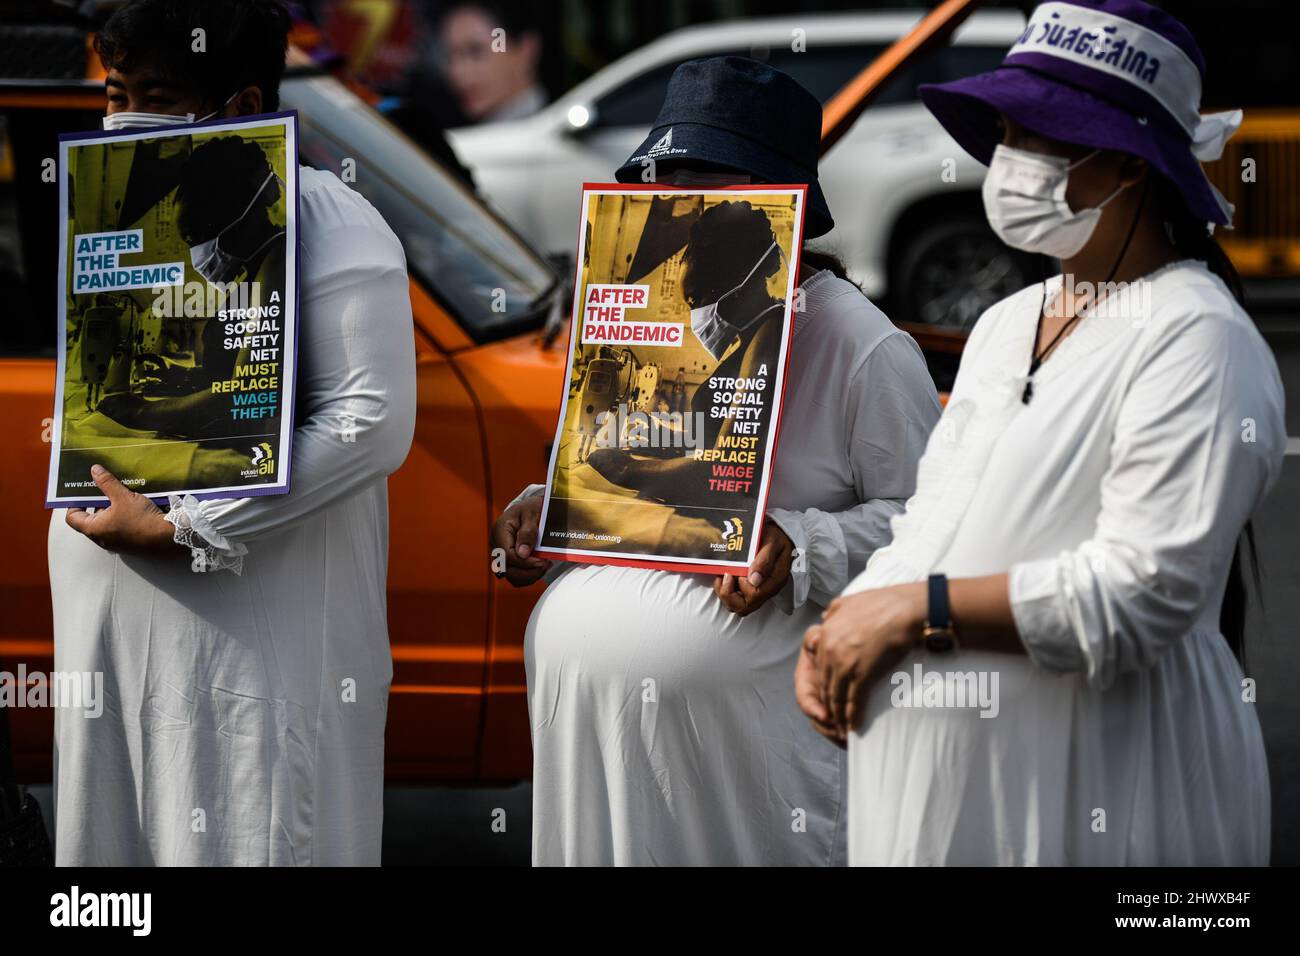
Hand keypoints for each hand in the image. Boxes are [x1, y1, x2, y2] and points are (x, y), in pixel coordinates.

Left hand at [65, 464, 180, 554]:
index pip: (72, 517)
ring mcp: (115, 544)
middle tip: (105, 492)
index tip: (83, 494)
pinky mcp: (128, 545)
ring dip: (110, 512)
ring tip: (121, 498)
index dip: (75, 504)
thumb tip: (95, 471)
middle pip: (90, 520)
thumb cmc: (141, 519)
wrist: (166, 538)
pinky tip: (132, 509)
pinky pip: (118, 530)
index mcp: (93, 529)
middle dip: (96, 505)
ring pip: (105, 525)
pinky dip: (120, 519)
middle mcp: (101, 539)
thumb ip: (107, 483)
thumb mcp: (123, 496)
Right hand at [490, 494, 550, 586]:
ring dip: (530, 575)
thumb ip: (527, 532)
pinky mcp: (509, 561)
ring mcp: (502, 555)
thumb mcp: (531, 514)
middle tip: (546, 564)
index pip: (506, 554)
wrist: (531, 508)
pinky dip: (529, 576)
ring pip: (512, 576)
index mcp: (499, 531)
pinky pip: (516, 576)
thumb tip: (522, 554)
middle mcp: (497, 545)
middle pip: (507, 569)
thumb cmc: (531, 508)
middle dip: (528, 571)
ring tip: (544, 565)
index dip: (525, 562)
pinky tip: (540, 567)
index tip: (542, 561)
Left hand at [714, 521, 793, 615]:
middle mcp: (767, 589)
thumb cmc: (777, 536)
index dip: (741, 585)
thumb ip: (764, 561)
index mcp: (775, 579)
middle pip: (744, 607)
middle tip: (726, 575)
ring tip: (723, 575)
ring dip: (725, 593)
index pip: (755, 595)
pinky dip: (725, 589)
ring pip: (738, 605)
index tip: (735, 570)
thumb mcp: (773, 542)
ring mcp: (759, 590)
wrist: (780, 534)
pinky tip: (724, 575)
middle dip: (728, 594)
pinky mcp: (751, 588)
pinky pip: (735, 599)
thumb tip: (754, 580)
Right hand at [794, 626, 843, 746]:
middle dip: (828, 728)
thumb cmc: (837, 638)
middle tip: (842, 734)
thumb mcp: (823, 634)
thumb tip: (814, 642)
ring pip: (828, 726)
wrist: (858, 640)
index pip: (804, 697)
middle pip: (817, 717)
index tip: (823, 716)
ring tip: (849, 740)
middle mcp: (816, 692)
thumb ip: (814, 637)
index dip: (812, 709)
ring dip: (836, 734)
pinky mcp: (843, 709)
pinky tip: (852, 740)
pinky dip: (845, 733)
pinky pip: (840, 725)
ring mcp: (828, 702)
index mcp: (807, 677)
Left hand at [797, 582, 925, 740]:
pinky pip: (852, 701)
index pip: (820, 667)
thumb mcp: (850, 600)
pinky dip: (852, 717)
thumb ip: (833, 611)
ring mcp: (844, 663)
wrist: (906, 609)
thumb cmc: (885, 602)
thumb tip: (825, 618)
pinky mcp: (862, 675)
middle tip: (831, 718)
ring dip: (837, 715)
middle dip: (828, 703)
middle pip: (825, 684)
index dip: (824, 684)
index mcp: (827, 633)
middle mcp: (830, 650)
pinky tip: (853, 728)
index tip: (828, 696)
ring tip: (840, 729)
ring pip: (836, 696)